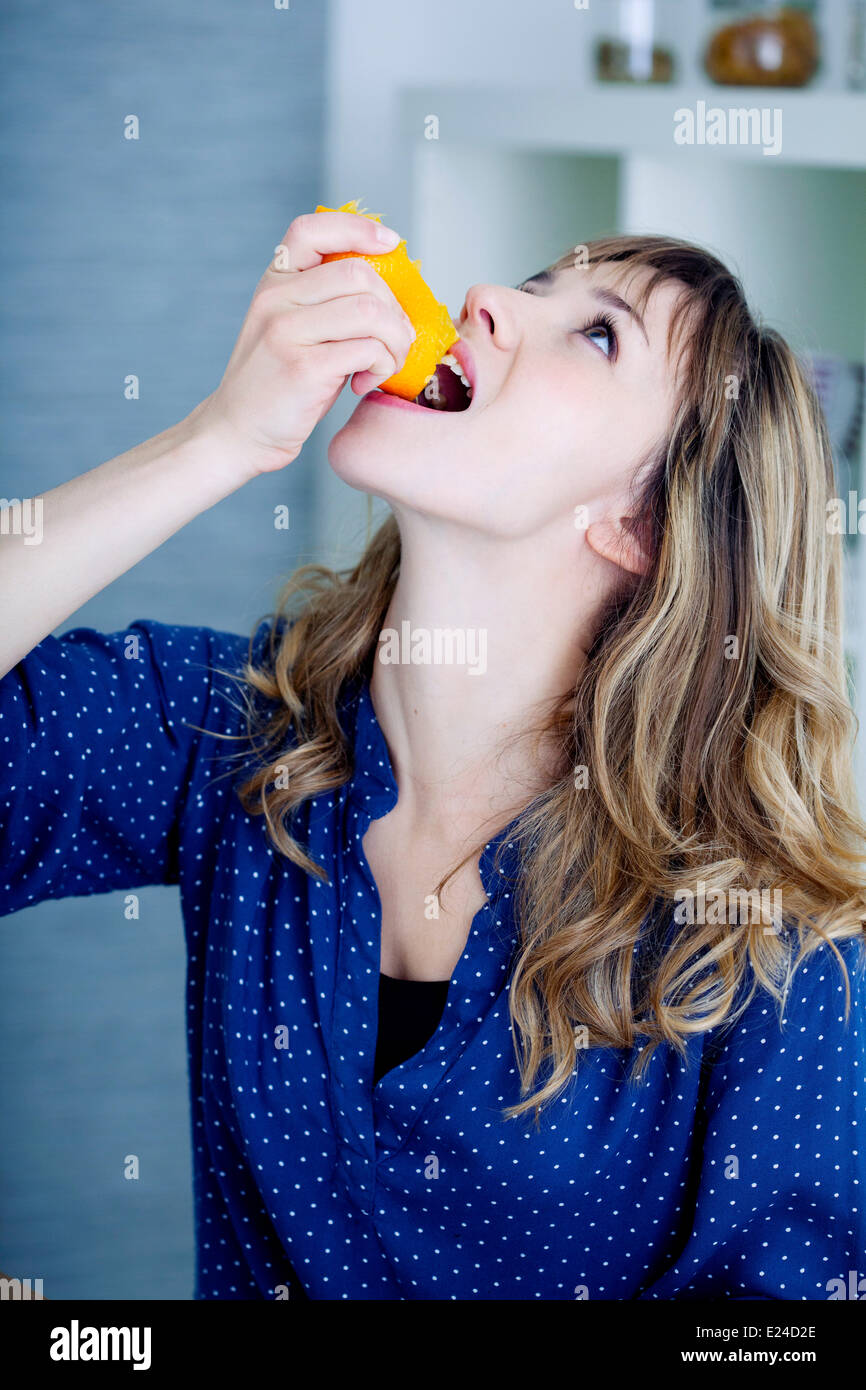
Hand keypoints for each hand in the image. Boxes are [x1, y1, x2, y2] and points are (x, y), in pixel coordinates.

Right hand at [192, 209, 415, 473]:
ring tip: (385, 364)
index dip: (358, 228)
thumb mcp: (292, 330)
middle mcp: (276, 299)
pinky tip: (365, 383)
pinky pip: (367, 350)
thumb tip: (391, 290)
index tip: (390, 243)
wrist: (236, 433)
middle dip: (394, 308)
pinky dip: (381, 366)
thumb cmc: (278, 384)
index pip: (312, 229)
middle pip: (359, 274)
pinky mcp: (302, 368)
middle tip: (394, 342)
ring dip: (395, 340)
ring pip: (370, 311)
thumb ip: (325, 303)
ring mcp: (286, 332)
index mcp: (274, 283)